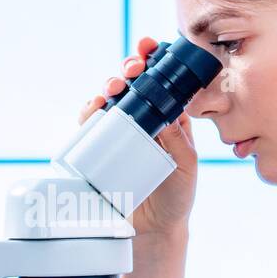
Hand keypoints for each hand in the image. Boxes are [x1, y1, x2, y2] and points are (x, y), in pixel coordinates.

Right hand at [77, 35, 196, 235]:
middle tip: (132, 67)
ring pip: (111, 98)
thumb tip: (167, 115)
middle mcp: (144, 120)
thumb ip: (178, 141)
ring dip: (110, 85)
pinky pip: (91, 123)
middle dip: (130, 67)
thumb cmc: (176, 196)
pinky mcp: (99, 148)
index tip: (149, 47)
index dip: (155, 60)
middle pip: (133, 83)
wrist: (151, 229)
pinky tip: (95, 106)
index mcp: (169, 118)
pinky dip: (90, 110)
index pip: (162, 82)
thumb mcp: (186, 166)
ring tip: (114, 87)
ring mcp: (120, 133)